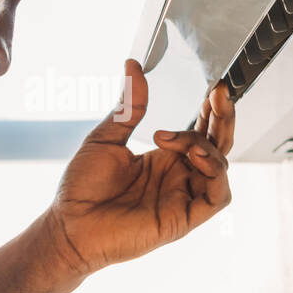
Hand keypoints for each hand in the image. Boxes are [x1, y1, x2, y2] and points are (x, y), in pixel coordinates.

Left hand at [42, 58, 234, 277]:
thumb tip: (133, 66)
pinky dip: (216, 174)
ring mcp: (182, 197)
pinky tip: (196, 157)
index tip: (213, 88)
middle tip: (218, 94)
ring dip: (210, 145)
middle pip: (217, 144)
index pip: (199, 130)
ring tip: (183, 138)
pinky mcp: (184, 219)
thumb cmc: (82, 189)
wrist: (69, 226)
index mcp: (163, 158)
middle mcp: (177, 176)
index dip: (210, 110)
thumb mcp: (106, 137)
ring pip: (220, 167)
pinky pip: (218, 197)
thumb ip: (129, 106)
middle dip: (222, 118)